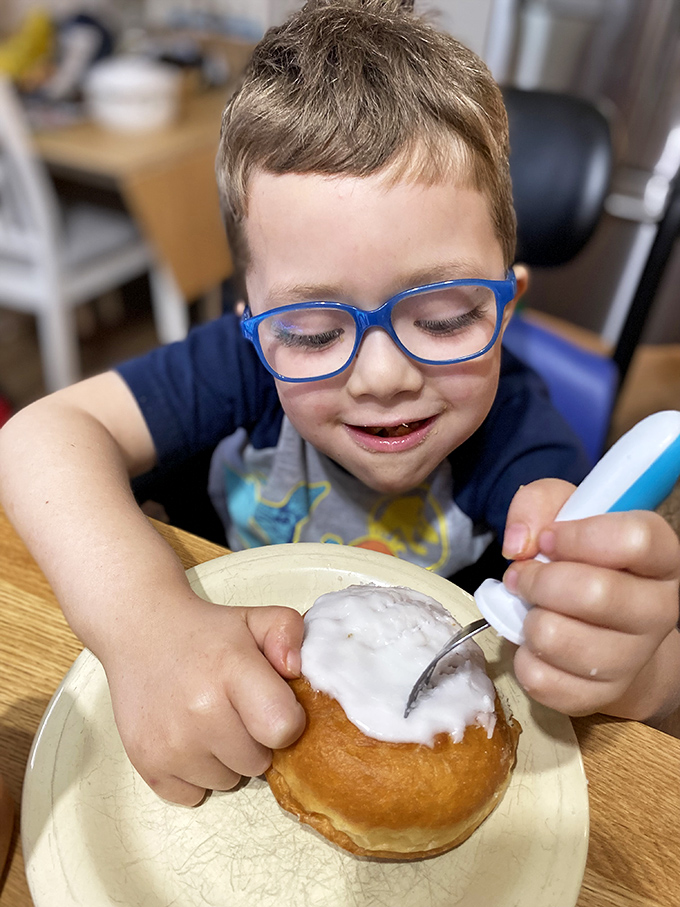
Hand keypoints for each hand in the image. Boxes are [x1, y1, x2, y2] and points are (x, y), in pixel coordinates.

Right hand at [103, 593, 305, 805]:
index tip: (274, 704)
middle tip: (234, 708)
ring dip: (224, 758)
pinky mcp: (148, 765)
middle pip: (258, 762)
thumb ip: (289, 633)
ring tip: (207, 719)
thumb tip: (296, 670)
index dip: (288, 719)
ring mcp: (171, 743)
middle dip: (254, 739)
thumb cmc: (205, 633)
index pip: (283, 727)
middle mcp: (200, 711)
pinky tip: (186, 737)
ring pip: (227, 781)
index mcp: (232, 669)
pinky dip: (194, 774)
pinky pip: (193, 795)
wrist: (140, 631)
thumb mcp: (255, 619)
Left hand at [502, 479, 679, 719]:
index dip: (577, 537)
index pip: (635, 540)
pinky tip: (536, 644)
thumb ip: (539, 505)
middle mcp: (660, 609)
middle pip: (594, 592)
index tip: (548, 539)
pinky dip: (523, 657)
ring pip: (557, 637)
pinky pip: (542, 678)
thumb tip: (518, 544)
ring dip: (528, 619)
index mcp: (661, 558)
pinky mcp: (600, 696)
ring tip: (533, 609)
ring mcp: (634, 658)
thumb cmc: (581, 561)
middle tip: (524, 576)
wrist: (601, 630)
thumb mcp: (563, 514)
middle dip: (538, 580)